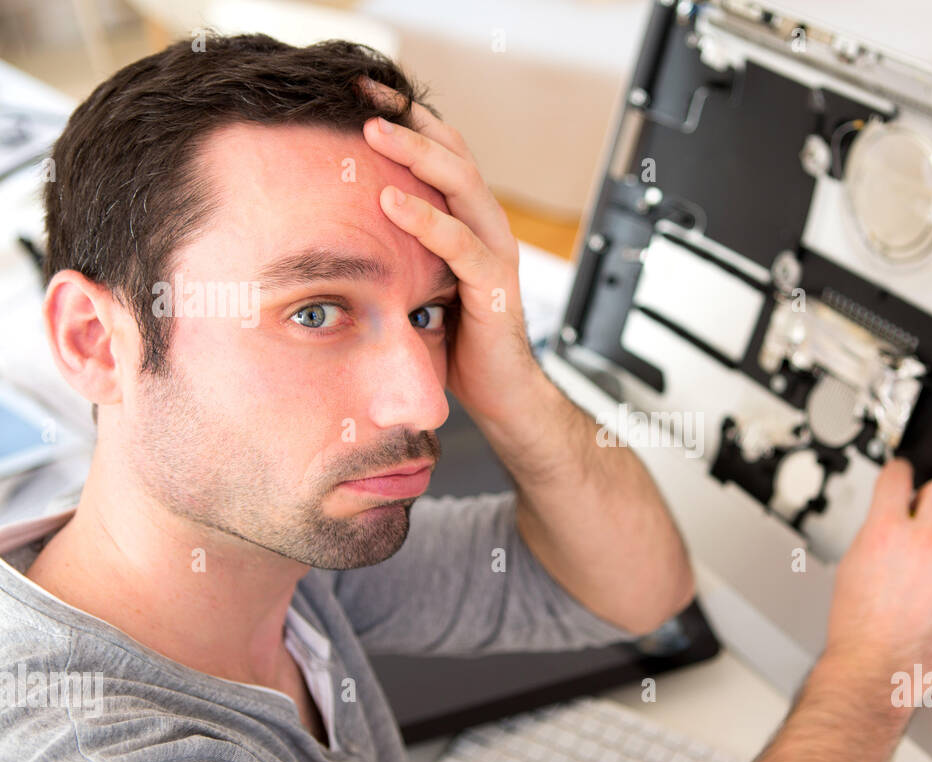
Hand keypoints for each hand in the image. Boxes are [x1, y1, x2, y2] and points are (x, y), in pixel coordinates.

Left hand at [358, 79, 540, 422]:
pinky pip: (461, 244)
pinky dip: (426, 220)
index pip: (442, 151)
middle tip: (360, 94)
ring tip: (372, 132)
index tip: (357, 92)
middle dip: (407, 120)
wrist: (501, 396)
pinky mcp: (495, 286)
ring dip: (416, 154)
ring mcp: (496, 252)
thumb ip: (393, 248)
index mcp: (468, 219)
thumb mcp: (414, 280)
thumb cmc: (452, 341)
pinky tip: (390, 202)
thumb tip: (329, 224)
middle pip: (453, 153)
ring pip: (462, 185)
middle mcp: (487, 226)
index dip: (406, 118)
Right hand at [823, 458, 931, 685]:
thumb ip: (876, 536)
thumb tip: (890, 523)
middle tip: (928, 509)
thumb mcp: (851, 567)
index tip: (903, 474)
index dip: (900, 473)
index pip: (898, 476)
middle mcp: (923, 544)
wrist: (874, 670)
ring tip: (919, 591)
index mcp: (884, 532)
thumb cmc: (856, 628)